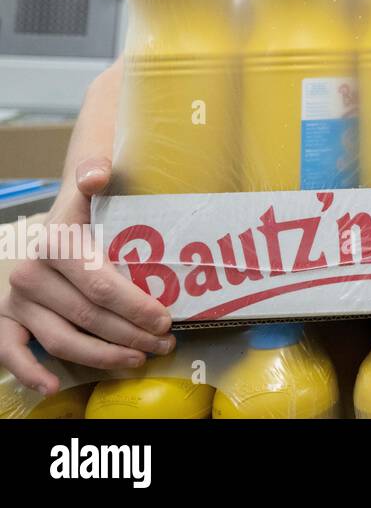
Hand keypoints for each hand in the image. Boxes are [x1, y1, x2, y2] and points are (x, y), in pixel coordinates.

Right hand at [0, 157, 173, 394]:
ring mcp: (16, 298)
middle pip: (88, 317)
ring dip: (103, 356)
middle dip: (131, 334)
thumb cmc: (91, 206)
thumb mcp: (96, 186)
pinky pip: (11, 351)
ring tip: (140, 358)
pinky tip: (54, 384)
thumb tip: (96, 176)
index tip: (166, 319)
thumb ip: (98, 175)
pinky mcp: (6, 317)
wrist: (59, 213)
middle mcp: (31, 273)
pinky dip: (30, 372)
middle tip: (165, 343)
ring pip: (62, 339)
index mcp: (56, 243)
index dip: (135, 307)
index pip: (101, 286)